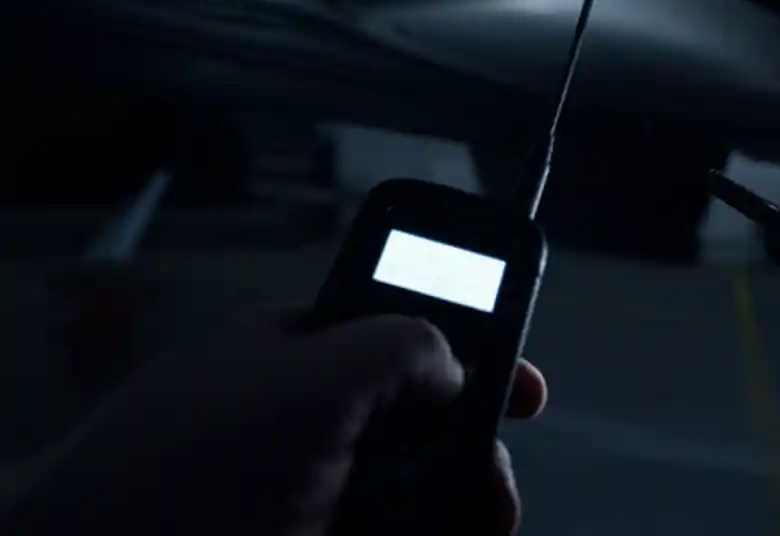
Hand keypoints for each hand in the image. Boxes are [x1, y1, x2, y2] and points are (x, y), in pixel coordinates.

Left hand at [2, 313, 547, 534]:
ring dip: (460, 511)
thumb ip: (401, 344)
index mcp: (304, 357)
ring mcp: (316, 500)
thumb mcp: (308, 375)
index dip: (474, 351)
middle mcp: (315, 429)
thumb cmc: (184, 470)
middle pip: (433, 431)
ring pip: (426, 501)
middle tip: (484, 489)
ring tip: (465, 523)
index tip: (525, 390)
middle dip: (475, 456)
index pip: (407, 333)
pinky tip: (447, 533)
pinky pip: (404, 531)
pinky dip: (437, 533)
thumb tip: (457, 370)